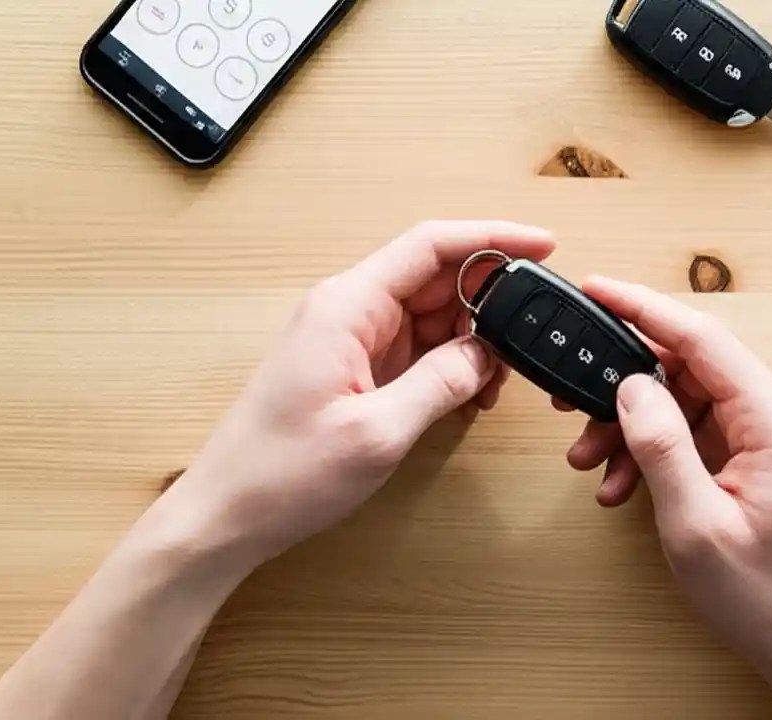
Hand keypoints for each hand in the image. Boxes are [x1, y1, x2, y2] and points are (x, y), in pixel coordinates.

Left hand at [168, 221, 554, 569]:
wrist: (226, 515)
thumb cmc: (283, 473)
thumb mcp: (377, 432)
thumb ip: (441, 383)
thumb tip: (486, 352)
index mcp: (348, 306)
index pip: (431, 246)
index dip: (492, 238)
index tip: (545, 245)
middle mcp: (349, 311)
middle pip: (437, 278)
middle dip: (490, 302)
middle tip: (529, 340)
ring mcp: (351, 340)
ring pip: (432, 316)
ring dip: (472, 342)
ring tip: (493, 385)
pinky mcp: (354, 369)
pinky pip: (416, 349)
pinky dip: (449, 366)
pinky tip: (467, 397)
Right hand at [563, 277, 771, 718]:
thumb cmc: (763, 595)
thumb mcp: (695, 524)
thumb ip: (660, 445)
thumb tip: (630, 385)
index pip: (702, 338)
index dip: (642, 307)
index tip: (595, 288)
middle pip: (688, 365)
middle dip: (624, 386)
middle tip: (571, 405)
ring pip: (684, 398)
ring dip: (633, 425)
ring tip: (593, 463)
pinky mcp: (759, 451)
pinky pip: (696, 428)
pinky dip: (655, 448)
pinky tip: (624, 483)